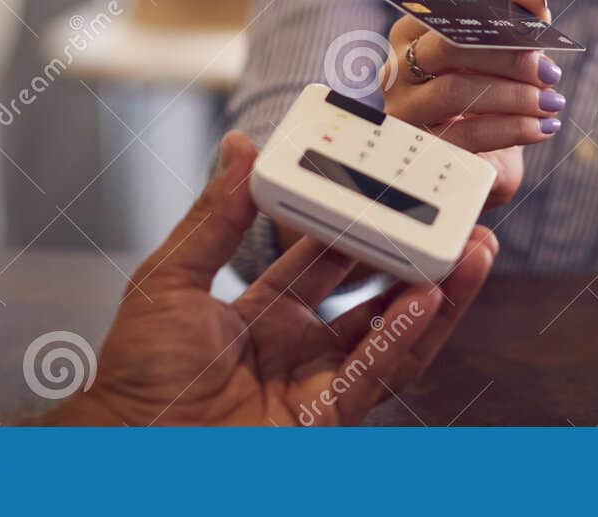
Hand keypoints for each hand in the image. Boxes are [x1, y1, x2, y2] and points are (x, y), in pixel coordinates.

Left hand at [42, 131, 497, 425]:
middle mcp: (300, 347)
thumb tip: (239, 146)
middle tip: (459, 216)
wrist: (124, 453)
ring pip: (395, 336)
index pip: (328, 257)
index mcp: (266, 312)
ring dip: (437, 295)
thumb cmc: (135, 378)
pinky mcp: (325, 419)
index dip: (364, 222)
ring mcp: (318, 385)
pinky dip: (403, 335)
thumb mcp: (169, 280)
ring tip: (473, 250)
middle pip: (377, 295)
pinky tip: (426, 297)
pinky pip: (374, 373)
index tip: (396, 183)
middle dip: (421, 256)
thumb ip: (214, 217)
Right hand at [382, 0, 563, 207]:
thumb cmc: (489, 98)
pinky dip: (512, 129)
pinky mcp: (418, 149)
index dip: (494, 17)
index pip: (449, 12)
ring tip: (551, 102)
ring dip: (513, 96)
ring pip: (455, 91)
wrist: (481, 160)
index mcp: (412, 35)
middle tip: (549, 72)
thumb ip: (518, 26)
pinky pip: (465, 134)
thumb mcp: (506, 62)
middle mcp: (397, 69)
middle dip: (507, 58)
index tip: (535, 31)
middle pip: (448, 49)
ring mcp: (403, 110)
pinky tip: (542, 128)